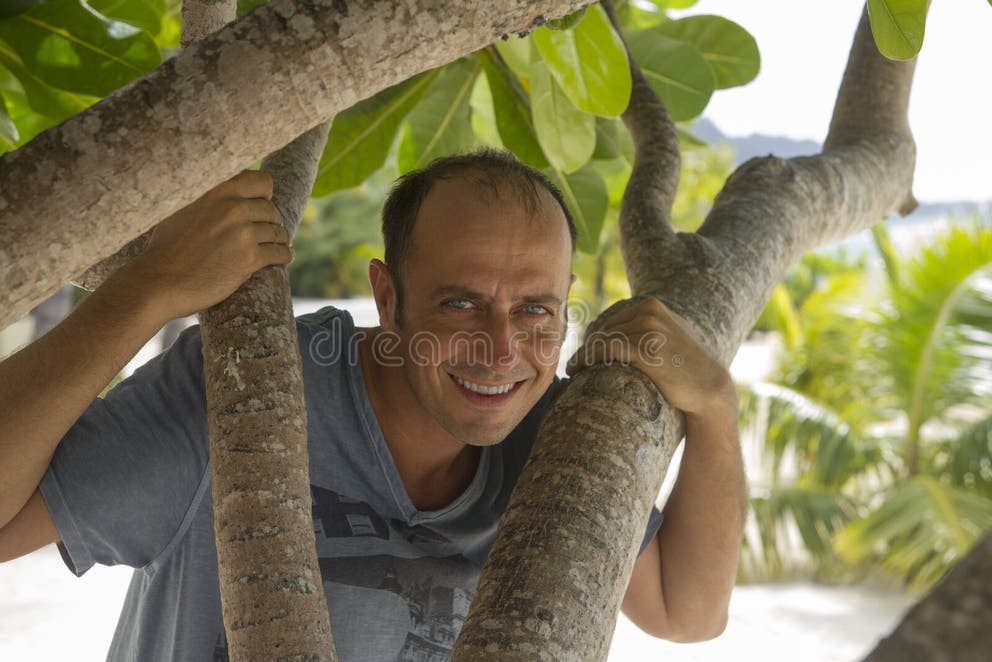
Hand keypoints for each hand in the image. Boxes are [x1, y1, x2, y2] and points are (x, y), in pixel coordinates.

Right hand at [125, 170, 291, 319]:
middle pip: (271, 209)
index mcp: (216, 189)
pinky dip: (284, 255)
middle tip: (264, 232)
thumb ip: (207, 195)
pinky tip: (283, 257)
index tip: (260, 205)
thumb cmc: (166, 247)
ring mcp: (242, 232)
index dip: (264, 194)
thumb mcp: (180, 207)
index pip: (261, 181)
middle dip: (270, 221)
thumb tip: (229, 186)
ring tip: (276, 244)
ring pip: (278, 231)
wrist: (158, 282)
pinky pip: (280, 252)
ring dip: (279, 239)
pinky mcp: (249, 258)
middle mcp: (231, 206)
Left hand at [566, 297, 735, 420]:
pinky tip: (577, 369)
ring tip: (573, 369)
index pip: (611, 320)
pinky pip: (606, 350)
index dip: (594, 338)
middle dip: (587, 347)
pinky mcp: (647, 351)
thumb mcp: (669, 334)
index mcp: (653, 305)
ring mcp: (649, 331)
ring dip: (583, 355)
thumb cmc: (686, 366)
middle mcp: (650, 313)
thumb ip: (647, 325)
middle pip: (604, 330)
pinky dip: (587, 358)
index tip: (584, 355)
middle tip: (574, 364)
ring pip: (602, 340)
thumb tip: (615, 329)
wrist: (710, 387)